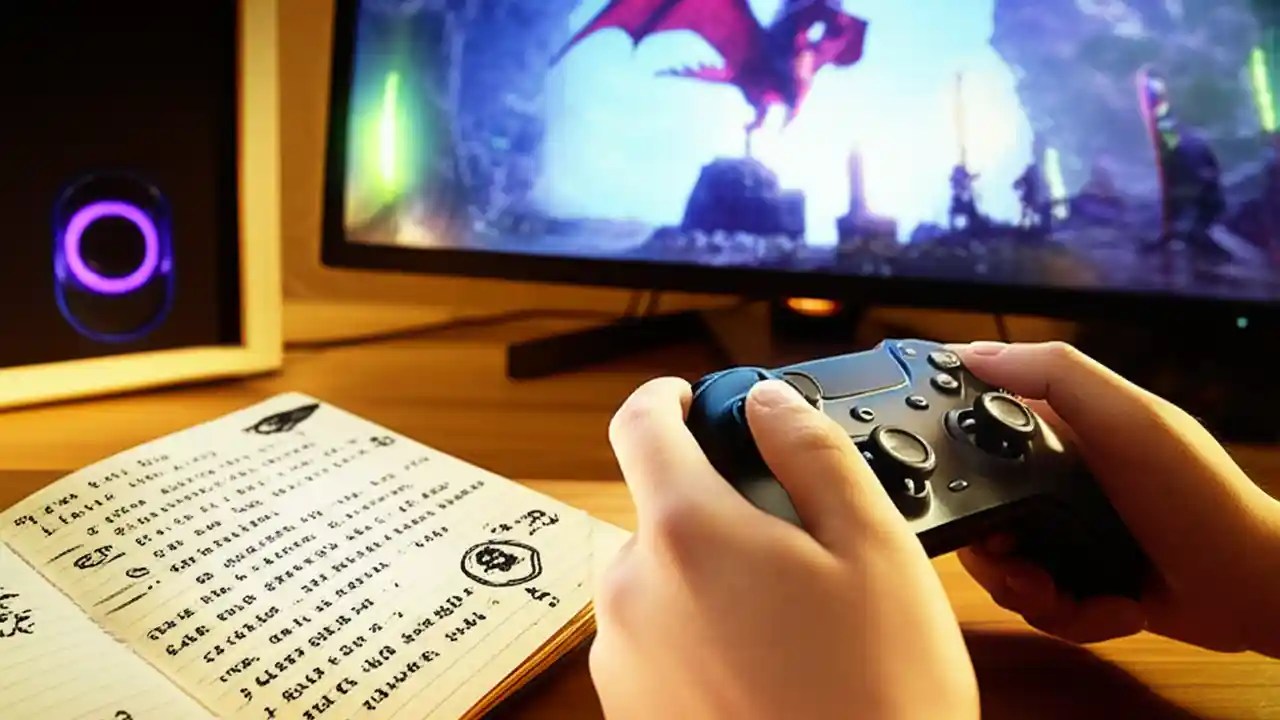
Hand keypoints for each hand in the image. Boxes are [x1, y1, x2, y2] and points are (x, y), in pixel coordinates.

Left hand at [590, 377, 977, 719]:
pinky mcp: (626, 709)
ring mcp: (622, 656)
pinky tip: (761, 668)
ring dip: (705, 575)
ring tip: (786, 622)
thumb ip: (812, 452)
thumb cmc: (875, 696)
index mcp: (686, 532)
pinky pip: (653, 639)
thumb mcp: (874, 549)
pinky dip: (694, 633)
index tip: (691, 397)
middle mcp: (632, 590)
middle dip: (713, 506)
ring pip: (657, 578)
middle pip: (656, 508)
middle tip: (788, 542)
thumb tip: (767, 400)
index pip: (640, 423)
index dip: (667, 396)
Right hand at [953, 341, 1279, 657]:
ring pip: (1003, 571)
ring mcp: (1068, 534)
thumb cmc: (1200, 494)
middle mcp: (1056, 481)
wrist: (1253, 586)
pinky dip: (1072, 616)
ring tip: (1064, 593)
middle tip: (1023, 566)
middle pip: (976, 517)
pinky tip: (1114, 607)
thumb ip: (1054, 374)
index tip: (959, 498)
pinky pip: (1042, 607)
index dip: (952, 467)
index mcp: (1058, 431)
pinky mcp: (1082, 584)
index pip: (973, 437)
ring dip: (1031, 592)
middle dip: (994, 554)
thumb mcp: (1128, 418)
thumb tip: (969, 351)